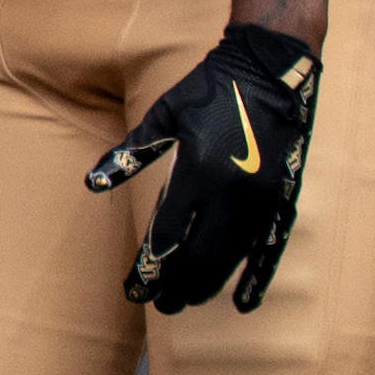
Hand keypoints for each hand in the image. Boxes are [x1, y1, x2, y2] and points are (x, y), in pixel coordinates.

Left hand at [87, 22, 318, 312]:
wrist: (272, 68)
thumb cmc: (212, 89)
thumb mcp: (165, 114)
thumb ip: (131, 153)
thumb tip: (92, 182)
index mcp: (198, 171)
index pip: (168, 234)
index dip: (150, 266)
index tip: (134, 288)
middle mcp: (232, 192)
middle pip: (199, 256)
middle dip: (176, 286)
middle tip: (159, 305)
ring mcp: (261, 199)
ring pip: (232, 257)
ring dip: (207, 285)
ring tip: (184, 302)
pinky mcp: (282, 198)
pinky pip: (269, 248)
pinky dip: (256, 278)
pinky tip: (244, 303)